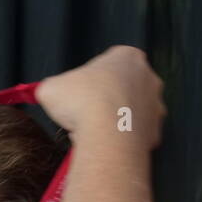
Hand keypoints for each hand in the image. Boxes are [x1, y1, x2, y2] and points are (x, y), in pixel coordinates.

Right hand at [35, 45, 164, 148]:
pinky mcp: (155, 133)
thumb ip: (51, 87)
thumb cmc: (83, 103)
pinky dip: (121, 141)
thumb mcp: (51, 88)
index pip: (108, 63)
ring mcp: (155, 106)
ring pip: (131, 113)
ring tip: (93, 131)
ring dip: (115, 121)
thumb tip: (46, 93)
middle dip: (106, 100)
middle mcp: (148, 78)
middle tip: (85, 113)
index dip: (89, 80)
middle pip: (123, 88)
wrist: (106, 135)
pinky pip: (135, 137)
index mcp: (127, 57)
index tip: (78, 93)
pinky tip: (105, 144)